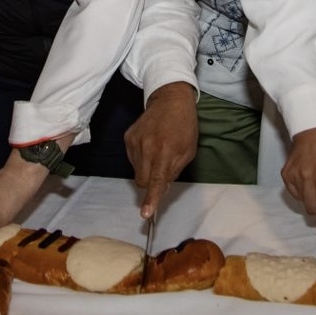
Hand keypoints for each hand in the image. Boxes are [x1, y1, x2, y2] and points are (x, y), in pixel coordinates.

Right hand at [125, 82, 197, 218]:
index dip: (151, 199)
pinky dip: (141, 157)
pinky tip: (150, 143)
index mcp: (165, 152)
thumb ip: (174, 170)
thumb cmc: (184, 126)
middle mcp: (146, 148)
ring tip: (158, 150)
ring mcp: (134, 142)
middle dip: (150, 183)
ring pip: (136, 170)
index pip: (156, 181)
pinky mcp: (127, 137)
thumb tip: (161, 186)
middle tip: (162, 170)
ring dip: (146, 168)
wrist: (169, 99)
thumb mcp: (188, 151)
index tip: (145, 214)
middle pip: (142, 181)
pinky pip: (132, 158)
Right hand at [282, 126, 315, 240]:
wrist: (310, 133)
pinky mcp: (285, 175)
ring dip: (310, 199)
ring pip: (302, 202)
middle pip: (311, 207)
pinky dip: (301, 192)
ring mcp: (293, 176)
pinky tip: (305, 178)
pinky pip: (294, 194)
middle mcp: (307, 176)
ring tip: (314, 182)